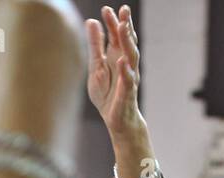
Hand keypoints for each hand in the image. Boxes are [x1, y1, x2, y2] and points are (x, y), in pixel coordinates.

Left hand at [85, 5, 144, 139]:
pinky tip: (122, 62)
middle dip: (126, 26)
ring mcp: (129, 77)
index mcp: (116, 56)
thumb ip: (95, 45)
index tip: (106, 9)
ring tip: (123, 28)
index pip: (116, 35)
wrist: (117, 120)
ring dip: (128, 42)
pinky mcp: (128, 93)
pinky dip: (126, 71)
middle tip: (124, 11)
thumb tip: (92, 22)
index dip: (112, 22)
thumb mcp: (96, 66)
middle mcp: (125, 63)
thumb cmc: (107, 94)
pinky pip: (128, 81)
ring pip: (131, 57)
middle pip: (128, 41)